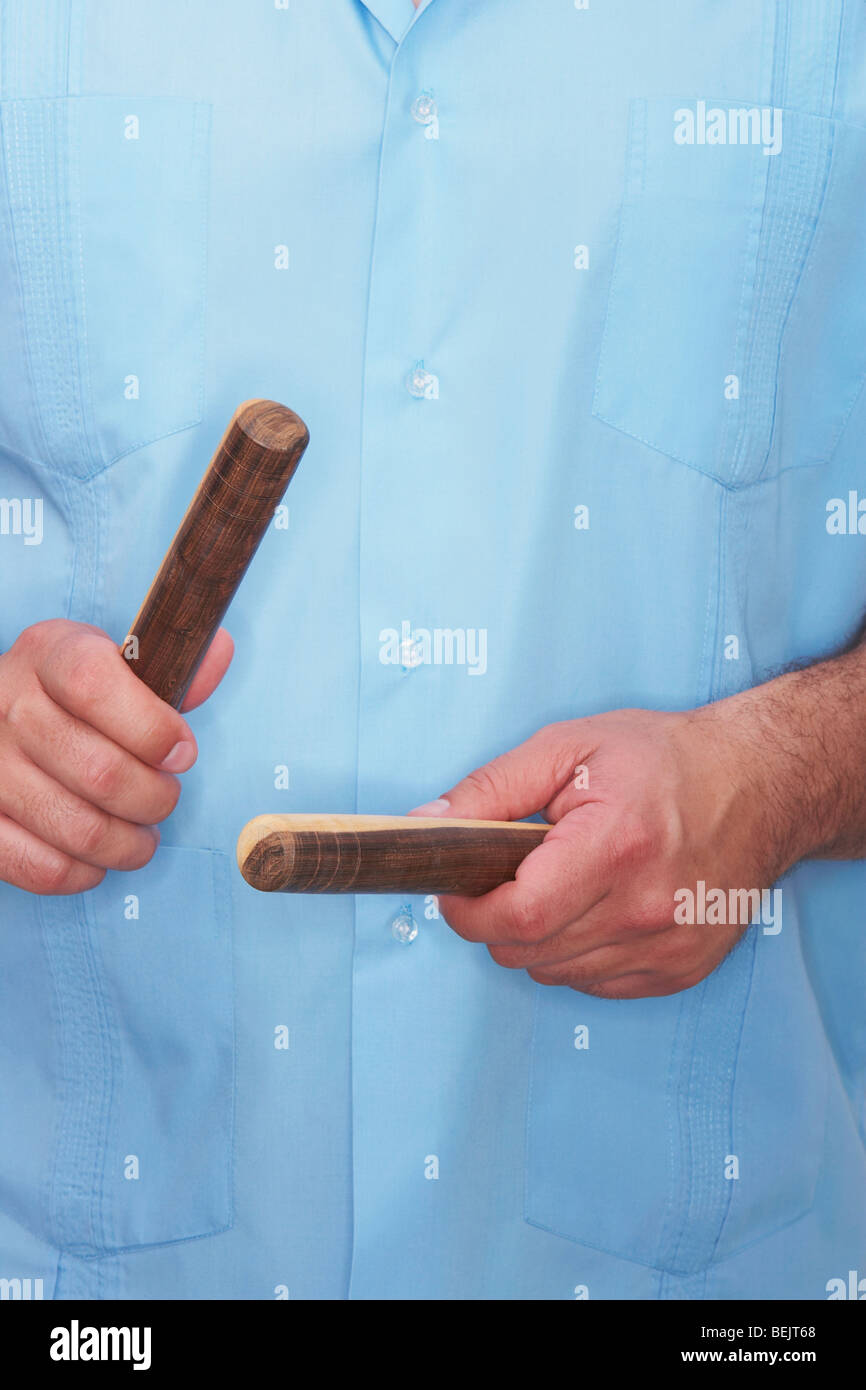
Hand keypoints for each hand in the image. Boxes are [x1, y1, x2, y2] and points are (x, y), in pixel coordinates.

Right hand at [0, 620, 232, 894]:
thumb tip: (218, 652)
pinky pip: (42, 867)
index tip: (182, 752)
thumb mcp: (112, 664)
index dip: (152, 728)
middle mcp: (7, 706)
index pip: (93, 685)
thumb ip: (167, 669)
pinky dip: (84, 873)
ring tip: (141, 835)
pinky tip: (97, 858)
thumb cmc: (67, 695)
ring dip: (129, 845)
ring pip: (79, 829)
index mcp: (47, 655)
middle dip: (155, 798)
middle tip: (164, 798)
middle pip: (100, 772)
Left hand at [410, 702, 795, 997]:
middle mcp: (646, 909)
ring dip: (537, 936)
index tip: (456, 889)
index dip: (468, 910)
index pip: (517, 916)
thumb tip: (427, 825)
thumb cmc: (663, 759)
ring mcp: (668, 947)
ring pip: (554, 972)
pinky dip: (576, 952)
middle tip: (507, 875)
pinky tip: (595, 906)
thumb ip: (491, 789)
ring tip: (561, 882)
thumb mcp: (568, 746)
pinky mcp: (681, 970)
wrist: (760, 784)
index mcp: (615, 846)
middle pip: (527, 950)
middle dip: (496, 919)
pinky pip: (593, 983)